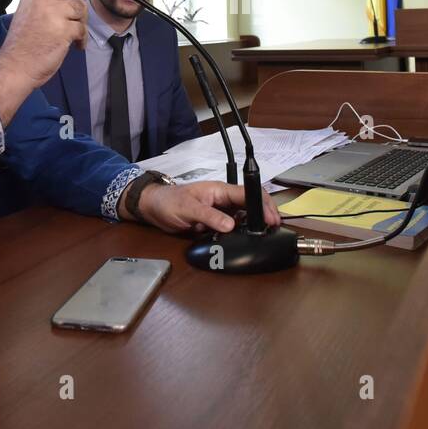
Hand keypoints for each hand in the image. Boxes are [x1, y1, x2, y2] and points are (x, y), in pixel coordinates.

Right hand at [0, 0, 89, 122]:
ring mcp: (54, 13)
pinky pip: (82, 29)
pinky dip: (81, 39)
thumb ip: (46, 2)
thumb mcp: (29, 14)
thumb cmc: (22, 45)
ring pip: (80, 8)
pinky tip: (75, 46)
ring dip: (81, 23)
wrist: (15, 66)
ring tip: (73, 36)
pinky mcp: (64, 29)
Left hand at [120, 181, 280, 234]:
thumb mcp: (189, 208)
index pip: (247, 194)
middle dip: (264, 213)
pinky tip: (247, 238)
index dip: (262, 205)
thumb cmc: (169, 201)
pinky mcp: (215, 222)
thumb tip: (231, 226)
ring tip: (265, 234)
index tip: (271, 219)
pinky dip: (242, 231)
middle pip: (250, 204)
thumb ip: (210, 216)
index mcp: (220, 190)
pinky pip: (233, 226)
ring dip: (254, 223)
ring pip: (244, 216)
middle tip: (274, 227)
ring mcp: (220, 210)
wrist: (153, 208)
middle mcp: (223, 199)